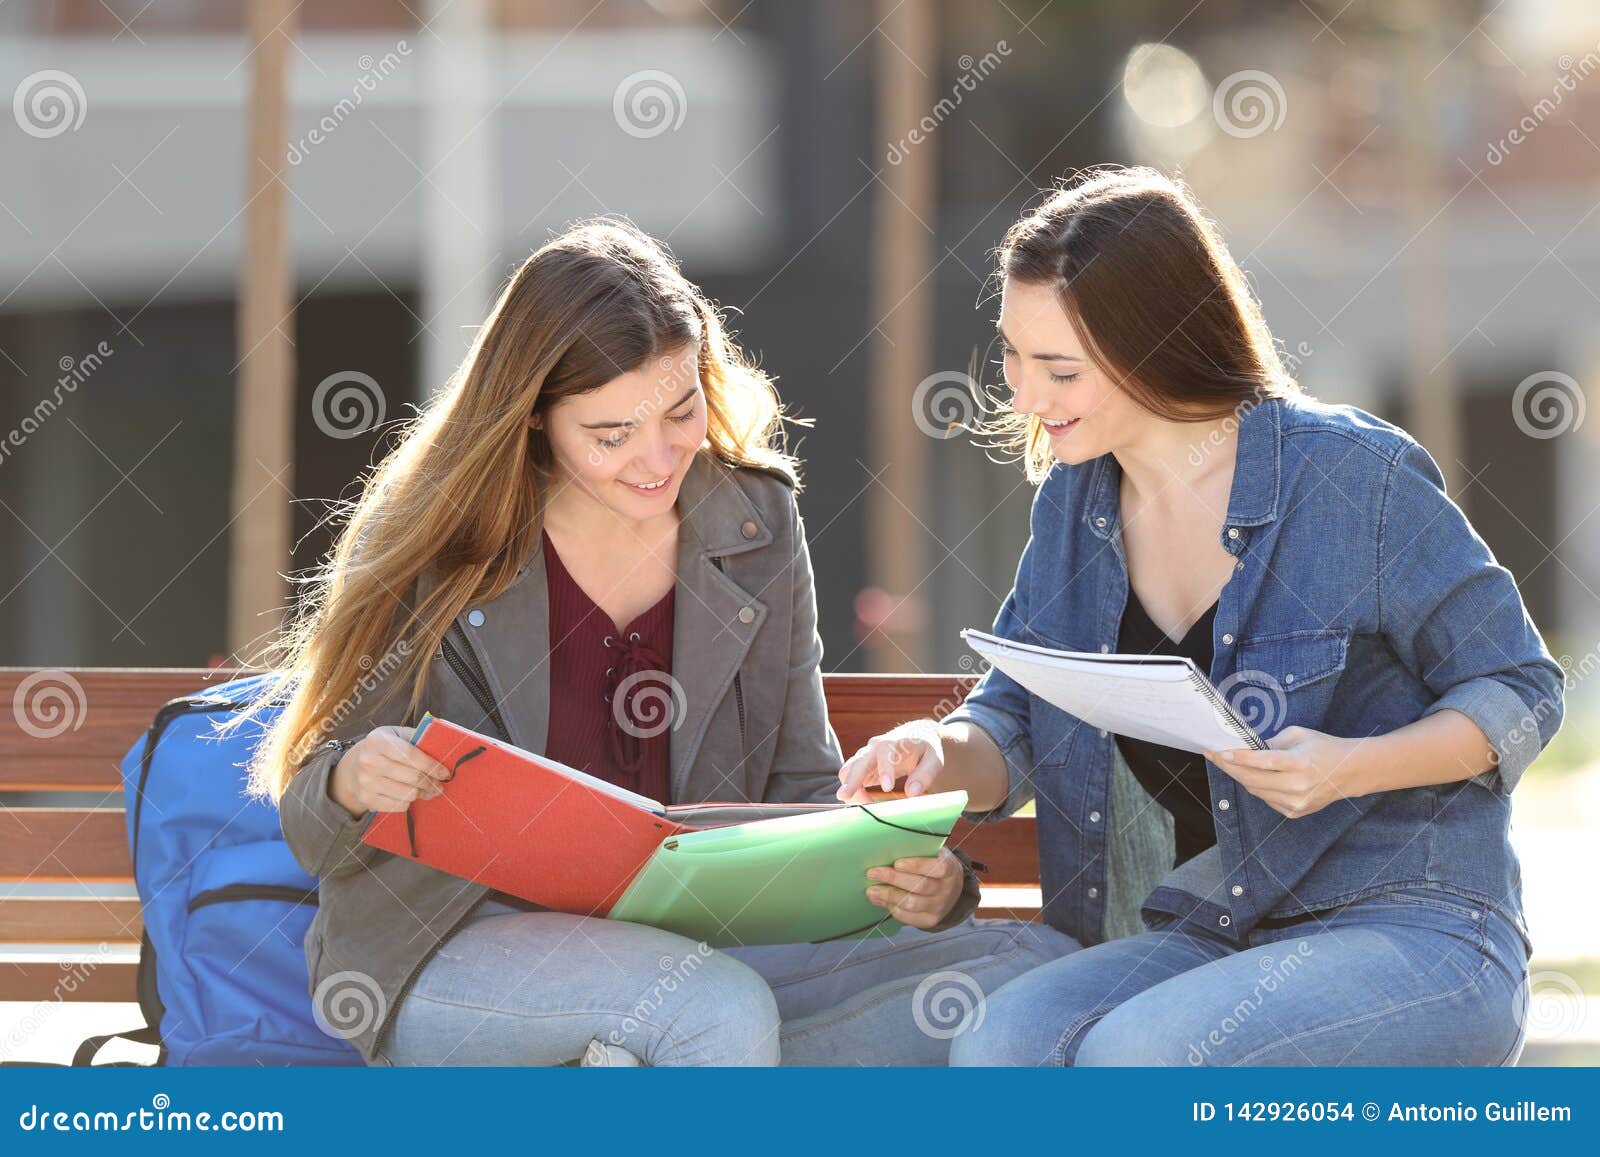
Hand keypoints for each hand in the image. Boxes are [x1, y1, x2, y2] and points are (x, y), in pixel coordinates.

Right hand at [329, 725, 452, 818]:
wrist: (353, 767)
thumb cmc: (385, 748)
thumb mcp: (397, 735)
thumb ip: (418, 739)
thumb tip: (444, 748)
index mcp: (378, 741)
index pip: (412, 755)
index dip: (432, 765)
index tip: (445, 772)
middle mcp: (368, 761)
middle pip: (412, 777)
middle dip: (431, 782)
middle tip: (440, 783)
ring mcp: (366, 782)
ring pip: (408, 794)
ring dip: (423, 793)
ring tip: (428, 789)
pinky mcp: (366, 799)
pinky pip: (399, 805)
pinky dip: (409, 801)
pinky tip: (411, 794)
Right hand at [836, 719, 944, 802]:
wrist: (915, 736)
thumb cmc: (926, 748)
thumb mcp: (934, 759)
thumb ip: (925, 774)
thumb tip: (912, 793)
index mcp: (894, 741)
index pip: (885, 752)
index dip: (885, 770)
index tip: (888, 788)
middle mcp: (875, 747)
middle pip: (857, 762)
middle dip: (851, 780)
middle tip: (846, 797)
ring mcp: (866, 756)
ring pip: (848, 770)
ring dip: (851, 789)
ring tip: (865, 805)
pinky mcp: (863, 767)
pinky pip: (850, 779)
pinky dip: (853, 792)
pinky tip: (866, 802)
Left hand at [865, 848, 963, 928]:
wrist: (951, 889)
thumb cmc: (934, 866)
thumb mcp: (933, 855)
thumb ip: (917, 852)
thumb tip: (886, 851)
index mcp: (950, 869)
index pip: (938, 867)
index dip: (917, 865)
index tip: (897, 863)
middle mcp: (947, 890)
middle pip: (920, 886)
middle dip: (894, 879)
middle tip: (872, 873)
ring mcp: (939, 907)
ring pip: (912, 903)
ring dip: (888, 896)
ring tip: (872, 890)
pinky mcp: (929, 920)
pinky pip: (908, 917)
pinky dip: (892, 907)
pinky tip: (880, 900)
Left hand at [1205, 726, 1369, 819]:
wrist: (1350, 773)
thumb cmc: (1323, 748)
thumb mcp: (1298, 735)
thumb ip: (1270, 742)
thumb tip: (1243, 747)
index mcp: (1299, 763)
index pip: (1262, 761)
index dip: (1237, 757)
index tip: (1218, 752)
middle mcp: (1298, 786)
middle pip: (1252, 780)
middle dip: (1228, 767)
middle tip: (1213, 756)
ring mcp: (1296, 802)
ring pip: (1255, 791)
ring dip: (1240, 777)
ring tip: (1229, 763)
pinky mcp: (1295, 812)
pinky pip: (1266, 799)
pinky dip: (1257, 787)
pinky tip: (1255, 776)